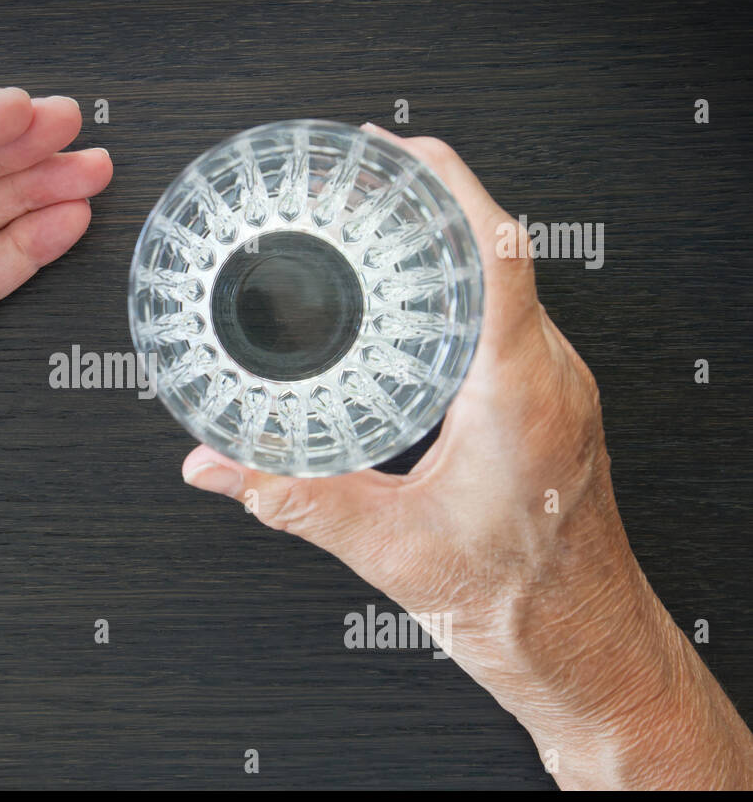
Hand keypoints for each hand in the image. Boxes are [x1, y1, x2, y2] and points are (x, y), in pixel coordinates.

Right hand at [182, 123, 752, 787]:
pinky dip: (456, 290)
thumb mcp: (387, 548)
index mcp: (518, 395)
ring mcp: (555, 389)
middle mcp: (549, 378)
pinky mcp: (548, 405)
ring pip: (506, 283)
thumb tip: (216, 466)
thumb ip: (292, 498)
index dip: (445, 186)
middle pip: (499, 251)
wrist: (585, 650)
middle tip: (361, 176)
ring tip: (379, 224)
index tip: (390, 151)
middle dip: (431, 199)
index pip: (495, 253)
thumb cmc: (521, 605)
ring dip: (445, 244)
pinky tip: (410, 303)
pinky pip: (505, 319)